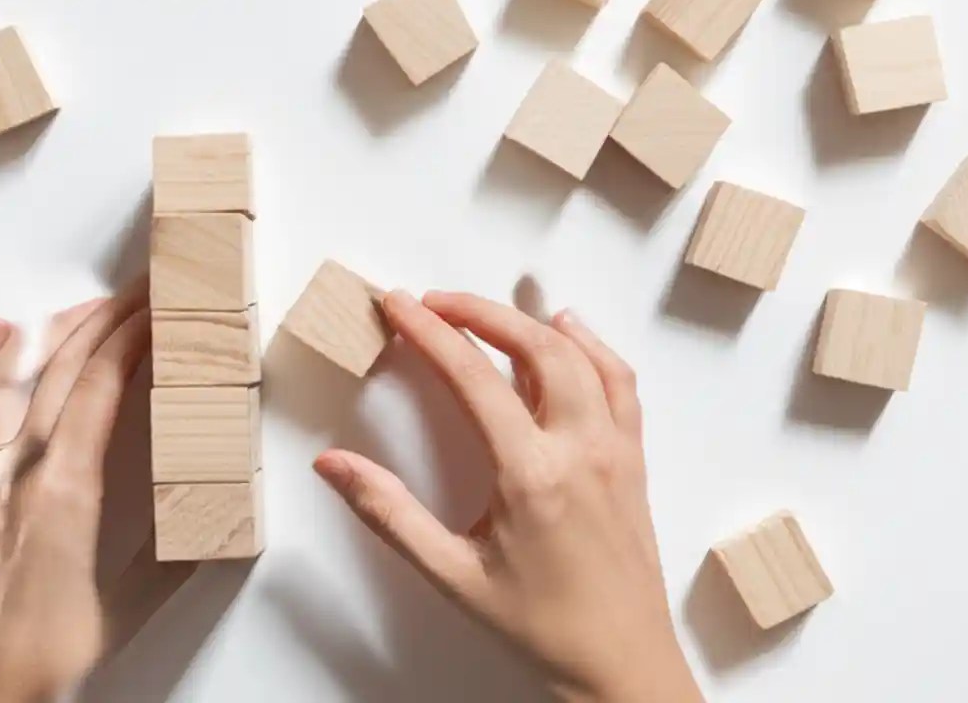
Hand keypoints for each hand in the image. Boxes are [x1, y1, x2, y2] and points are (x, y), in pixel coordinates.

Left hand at [0, 281, 193, 702]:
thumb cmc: (40, 659)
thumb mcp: (126, 606)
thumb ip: (175, 555)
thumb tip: (221, 527)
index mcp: (63, 489)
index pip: (101, 386)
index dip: (132, 338)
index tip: (160, 309)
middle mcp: (12, 469)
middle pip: (62, 369)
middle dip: (106, 320)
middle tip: (141, 290)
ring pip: (11, 378)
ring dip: (52, 332)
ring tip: (87, 303)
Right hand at [314, 291, 702, 702]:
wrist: (620, 665)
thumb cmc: (541, 626)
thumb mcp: (451, 576)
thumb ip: (389, 514)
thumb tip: (333, 465)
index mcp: (533, 474)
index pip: (473, 376)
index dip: (429, 331)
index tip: (398, 304)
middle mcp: (581, 449)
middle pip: (534, 345)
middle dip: (479, 311)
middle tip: (433, 302)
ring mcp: (615, 450)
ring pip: (581, 355)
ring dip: (531, 321)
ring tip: (486, 310)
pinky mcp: (633, 460)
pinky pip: (620, 382)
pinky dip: (592, 346)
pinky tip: (570, 334)